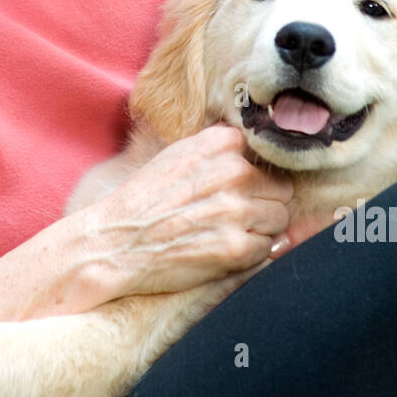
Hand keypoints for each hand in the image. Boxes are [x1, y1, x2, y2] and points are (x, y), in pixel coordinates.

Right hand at [79, 123, 292, 303]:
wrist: (114, 243)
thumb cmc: (145, 201)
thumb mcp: (179, 156)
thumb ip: (221, 152)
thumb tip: (263, 163)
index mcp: (221, 143)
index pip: (268, 158)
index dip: (255, 178)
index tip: (235, 191)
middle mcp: (233, 171)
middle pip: (282, 189)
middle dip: (263, 204)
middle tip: (230, 217)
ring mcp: (237, 209)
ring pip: (280, 219)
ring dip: (259, 230)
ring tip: (225, 233)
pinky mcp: (236, 247)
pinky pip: (267, 248)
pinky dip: (250, 253)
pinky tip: (220, 250)